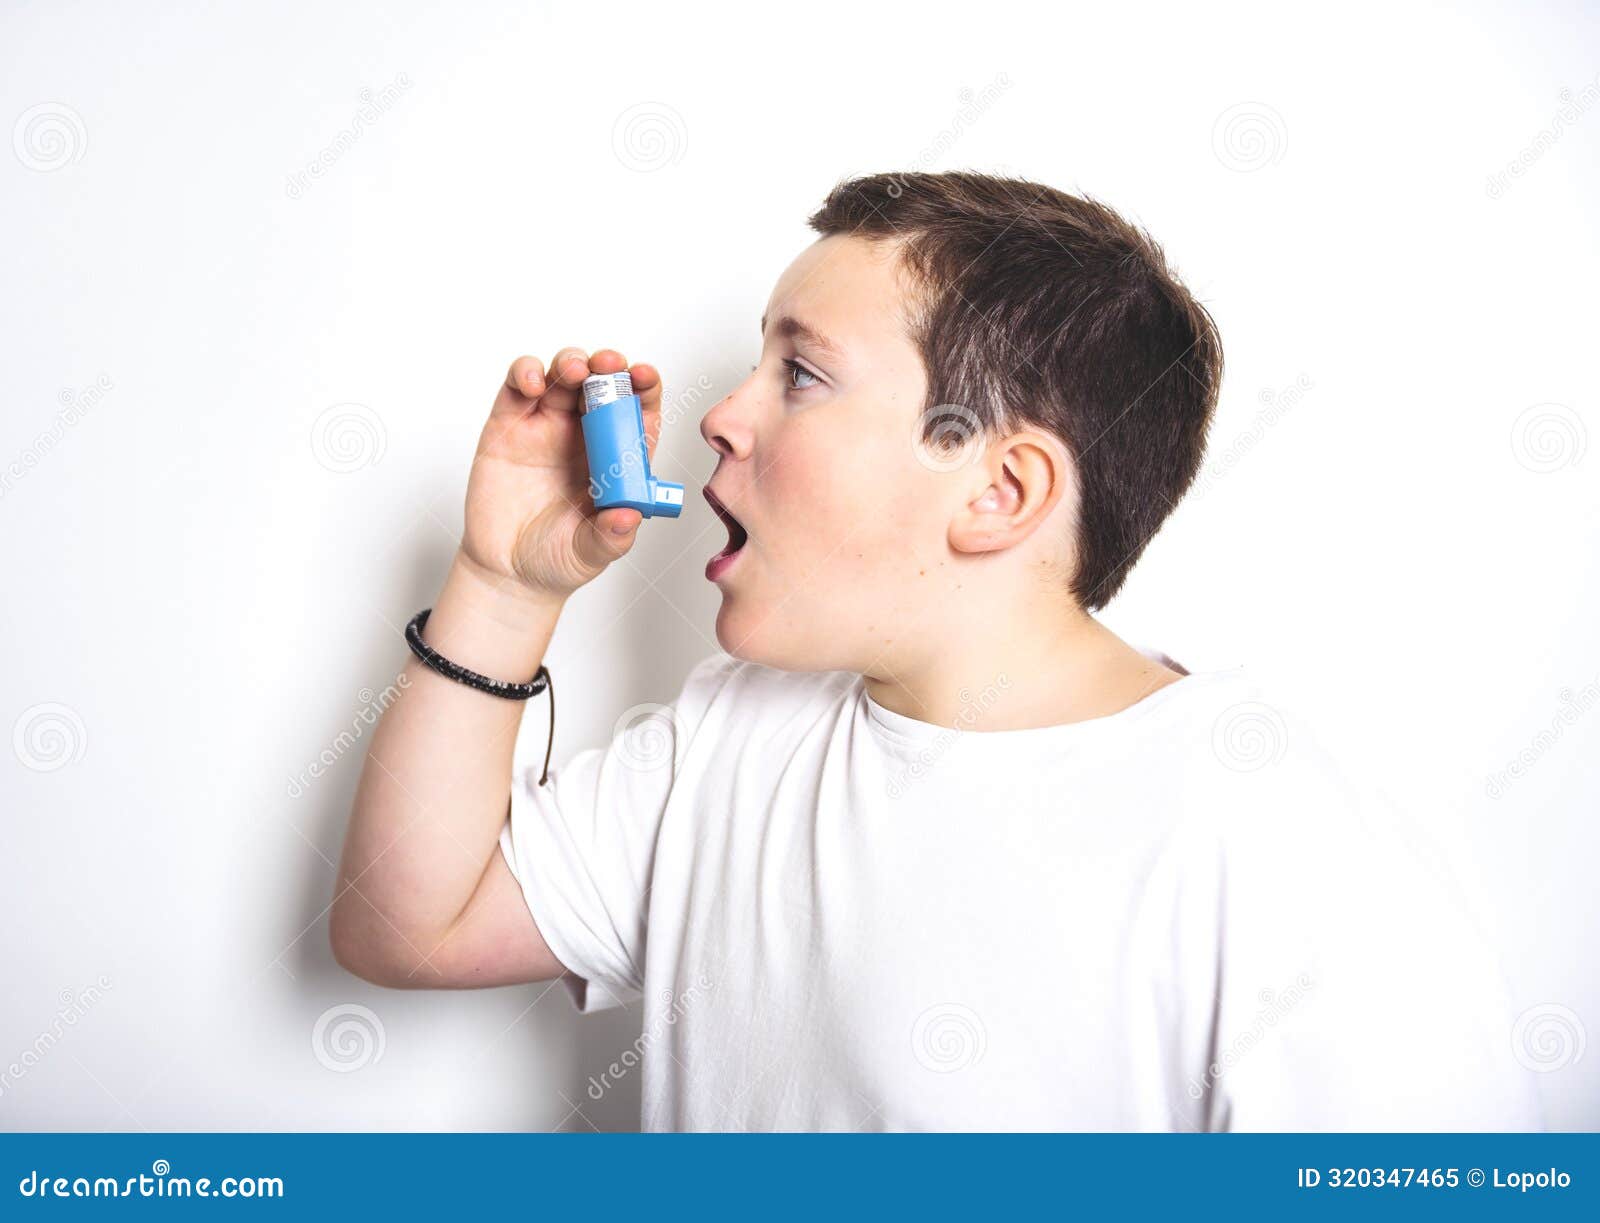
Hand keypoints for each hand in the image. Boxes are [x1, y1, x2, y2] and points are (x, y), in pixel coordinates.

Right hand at [459, 347, 664, 597]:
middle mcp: (584, 435)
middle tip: (609, 365)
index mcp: (616, 456)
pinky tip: (532, 383)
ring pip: (561, 375)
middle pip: (601, 383)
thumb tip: (629, 517)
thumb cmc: (559, 558)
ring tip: (574, 372)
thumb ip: (612, 536)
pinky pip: (517, 387)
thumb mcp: (593, 552)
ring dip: (570, 361)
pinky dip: (525, 373)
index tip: (645, 376)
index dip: (644, 387)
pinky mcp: (508, 426)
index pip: (637, 411)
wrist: (509, 571)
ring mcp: (545, 426)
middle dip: (608, 365)